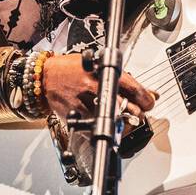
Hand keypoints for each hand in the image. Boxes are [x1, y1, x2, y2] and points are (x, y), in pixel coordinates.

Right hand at [40, 53, 159, 126]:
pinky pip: (99, 128)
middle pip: (130, 109)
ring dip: (123, 121)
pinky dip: (106, 127)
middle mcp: (95, 89)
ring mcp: (86, 104)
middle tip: (137, 110)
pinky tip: (106, 121)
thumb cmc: (72, 70)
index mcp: (104, 74)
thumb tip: (148, 92)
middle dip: (138, 112)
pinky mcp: (78, 118)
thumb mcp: (100, 66)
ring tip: (121, 116)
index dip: (147, 99)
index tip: (149, 102)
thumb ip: (124, 80)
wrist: (46, 78)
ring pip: (116, 122)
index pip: (135, 90)